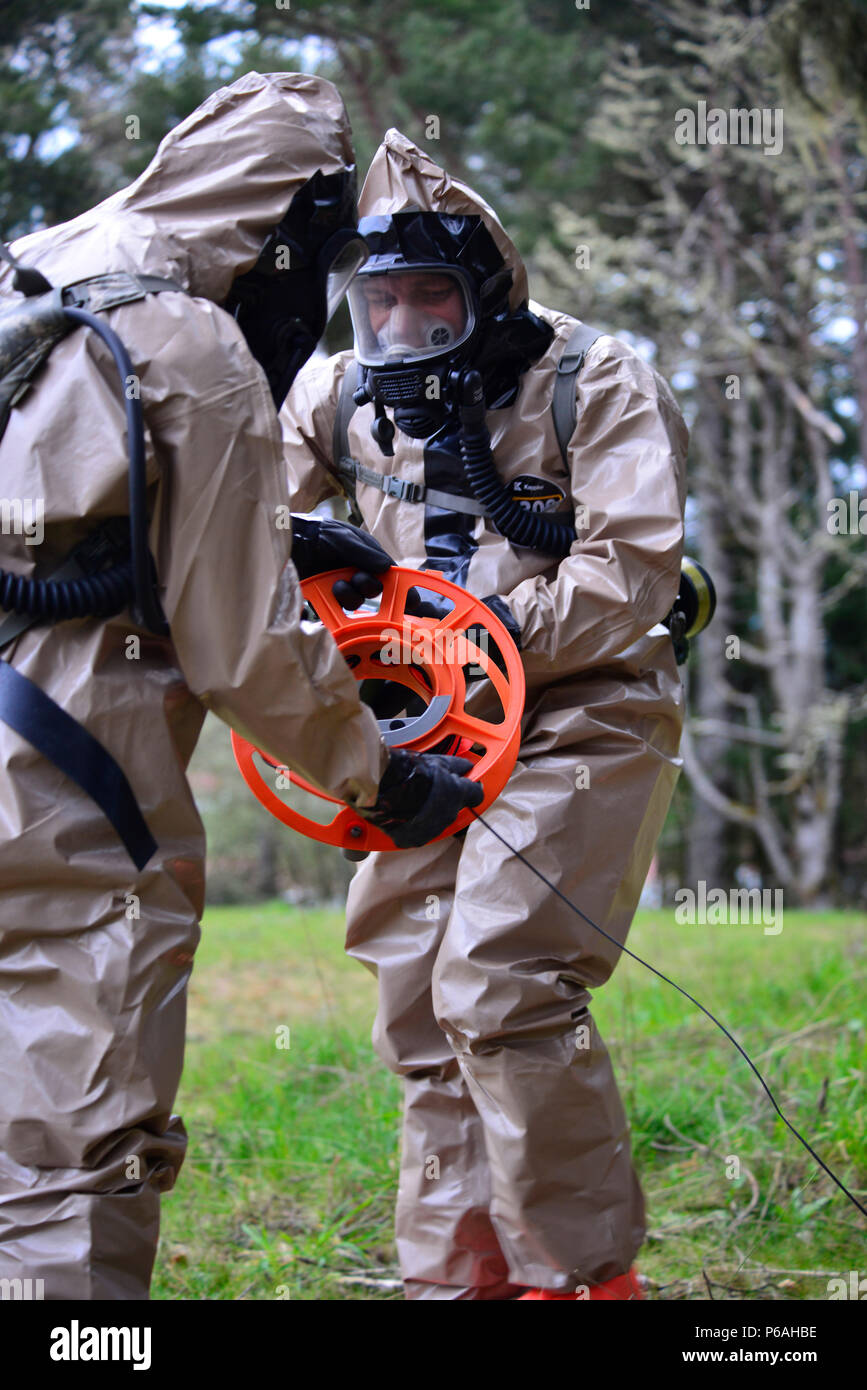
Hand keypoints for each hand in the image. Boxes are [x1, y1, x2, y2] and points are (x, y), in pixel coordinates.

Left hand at [291, 515, 394, 608]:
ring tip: (335, 583)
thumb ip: (364, 552)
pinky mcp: (328, 597)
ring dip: (349, 593)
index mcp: (369, 557)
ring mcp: (344, 586)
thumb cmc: (320, 533)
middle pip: (376, 590)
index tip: (411, 602)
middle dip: (369, 586)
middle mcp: (359, 573)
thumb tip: (385, 568)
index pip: (390, 574)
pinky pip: (339, 608)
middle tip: (357, 578)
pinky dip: (336, 602)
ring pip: (357, 600)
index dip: (401, 588)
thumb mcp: (344, 538)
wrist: (291, 540)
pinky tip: (330, 591)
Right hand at [358, 747, 483, 848]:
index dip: (470, 788)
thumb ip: (454, 764)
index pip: (476, 794)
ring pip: (438, 822)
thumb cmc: (404, 770)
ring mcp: (431, 830)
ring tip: (414, 799)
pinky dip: (416, 824)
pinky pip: (421, 833)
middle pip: (456, 808)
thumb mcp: (432, 761)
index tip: (463, 784)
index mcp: (456, 794)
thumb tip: (467, 766)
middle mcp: (447, 815)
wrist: (376, 785)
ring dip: (431, 813)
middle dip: (448, 800)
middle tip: (432, 788)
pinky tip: (406, 812)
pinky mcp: (414, 839)